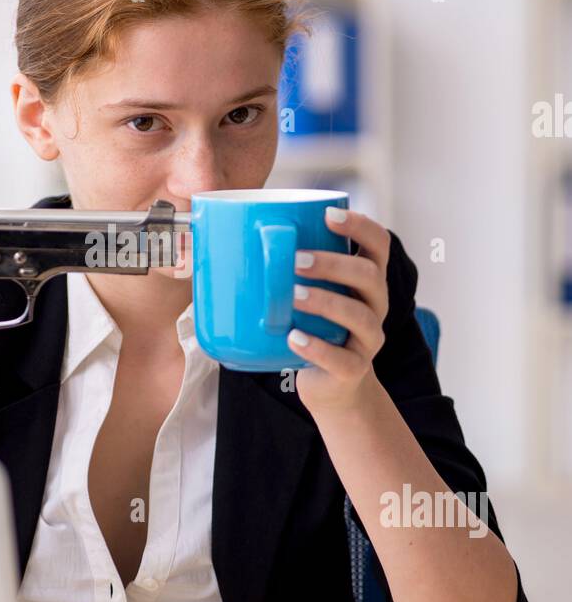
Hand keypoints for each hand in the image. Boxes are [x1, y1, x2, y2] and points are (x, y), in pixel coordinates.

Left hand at [288, 206, 390, 416]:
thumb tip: (223, 234)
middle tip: (295, 260)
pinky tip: (294, 338)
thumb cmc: (313, 327)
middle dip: (333, 264)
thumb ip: (289, 268)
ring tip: (293, 296)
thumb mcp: (309, 294)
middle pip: (369, 276)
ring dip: (325, 302)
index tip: (327, 216)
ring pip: (359, 316)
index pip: (378, 244)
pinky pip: (342, 359)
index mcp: (366, 280)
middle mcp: (375, 306)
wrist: (331, 384)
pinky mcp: (354, 370)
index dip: (360, 226)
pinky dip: (316, 348)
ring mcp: (367, 339)